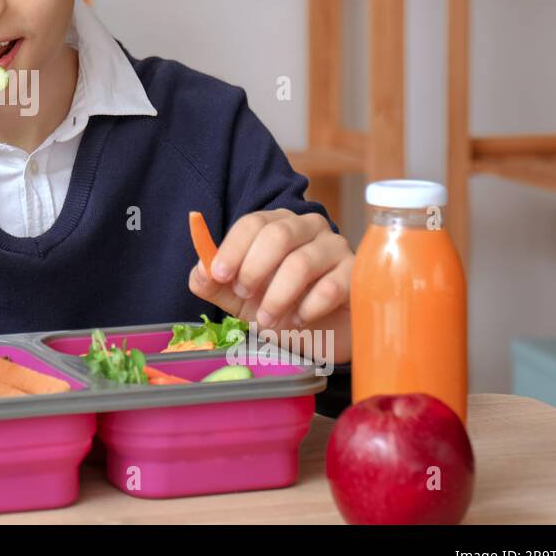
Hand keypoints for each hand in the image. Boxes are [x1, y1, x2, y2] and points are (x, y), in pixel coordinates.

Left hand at [187, 208, 352, 363]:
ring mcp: (336, 247)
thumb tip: (199, 270)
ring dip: (277, 298)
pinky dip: (307, 309)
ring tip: (266, 321)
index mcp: (277, 224)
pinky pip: (330, 287)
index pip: (253, 223)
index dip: (232, 248)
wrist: (322, 333)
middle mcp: (309, 226)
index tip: (219, 275)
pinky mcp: (356, 273)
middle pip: (278, 235)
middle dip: (254, 270)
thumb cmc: (281, 306)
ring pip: (301, 263)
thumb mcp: (239, 298)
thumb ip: (214, 284)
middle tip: (244, 297)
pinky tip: (299, 321)